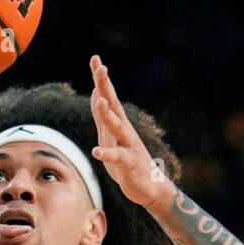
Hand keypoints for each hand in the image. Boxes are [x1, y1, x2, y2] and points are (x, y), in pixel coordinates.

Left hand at [88, 55, 174, 212]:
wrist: (147, 186)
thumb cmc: (126, 160)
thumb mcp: (109, 136)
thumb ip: (102, 115)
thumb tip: (96, 93)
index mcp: (117, 123)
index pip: (107, 96)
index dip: (101, 79)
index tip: (95, 58)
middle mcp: (123, 130)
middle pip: (113, 105)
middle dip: (106, 86)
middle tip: (101, 68)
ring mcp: (127, 145)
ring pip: (117, 127)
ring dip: (108, 114)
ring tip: (100, 100)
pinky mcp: (128, 164)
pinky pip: (117, 158)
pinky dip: (107, 154)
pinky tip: (96, 151)